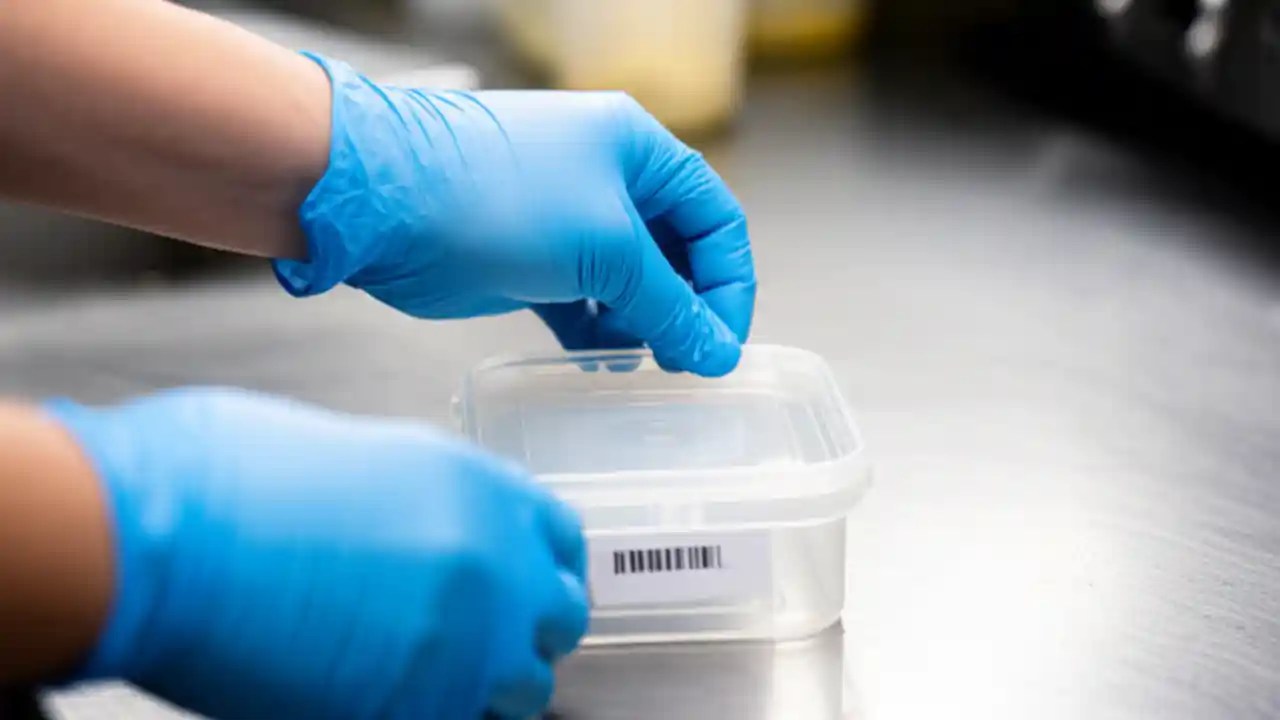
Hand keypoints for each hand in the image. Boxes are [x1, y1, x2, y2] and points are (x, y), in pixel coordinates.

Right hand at [47, 388, 587, 719]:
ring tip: (427, 675)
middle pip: (558, 620)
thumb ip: (426, 500)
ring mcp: (467, 648)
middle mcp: (497, 567)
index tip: (523, 587)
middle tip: (474, 641)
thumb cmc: (233, 479)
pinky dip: (437, 711)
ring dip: (487, 686)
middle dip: (523, 632)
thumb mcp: (362, 458)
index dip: (541, 566)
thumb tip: (431, 535)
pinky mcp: (421, 712)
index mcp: (483, 490)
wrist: (166, 538)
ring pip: (525, 690)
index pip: (561, 540)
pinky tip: (386, 697)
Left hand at [274, 54, 755, 376]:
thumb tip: (717, 350)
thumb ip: (669, 304)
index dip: (729, 283)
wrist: (380, 205)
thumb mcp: (605, 248)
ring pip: (629, 284)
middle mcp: (606, 180)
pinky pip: (583, 304)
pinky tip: (599, 365)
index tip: (724, 343)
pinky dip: (597, 335)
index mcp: (636, 151)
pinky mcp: (528, 263)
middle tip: (686, 364)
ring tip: (642, 366)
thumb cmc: (495, 199)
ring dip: (642, 326)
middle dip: (687, 309)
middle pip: (675, 254)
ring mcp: (564, 222)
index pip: (714, 217)